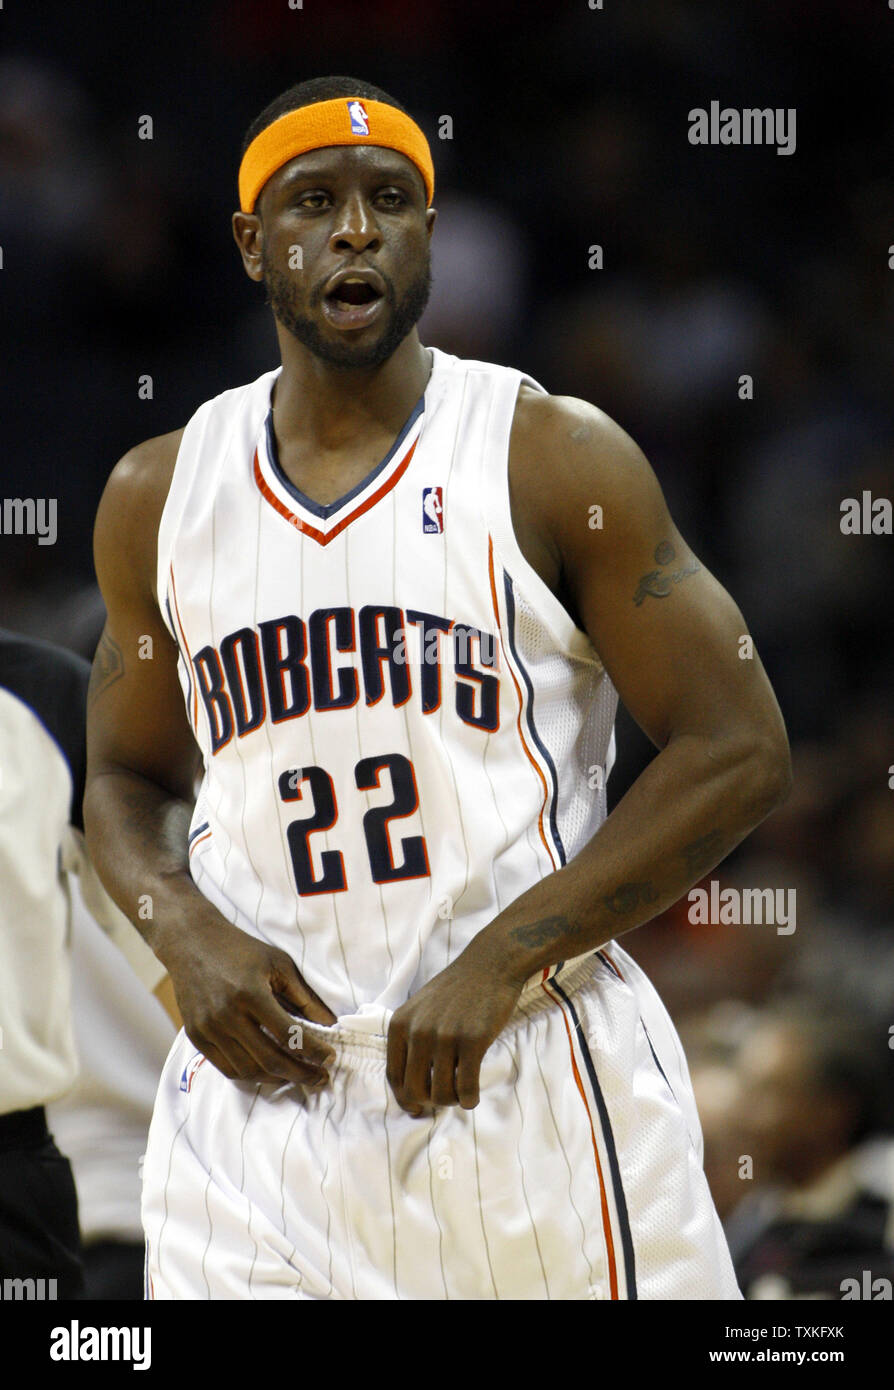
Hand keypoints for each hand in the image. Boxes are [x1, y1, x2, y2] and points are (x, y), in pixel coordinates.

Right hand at [162, 914, 336, 1088]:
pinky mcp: (196, 1036)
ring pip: (248, 1070)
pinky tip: (269, 1071)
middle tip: (321, 1078)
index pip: (288, 1034)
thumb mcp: (279, 963)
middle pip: (270, 1060)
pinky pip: (226, 1069)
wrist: (192, 942)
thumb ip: (305, 997)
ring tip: (297, 1075)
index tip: (330, 1058)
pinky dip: (251, 1075)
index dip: (314, 1051)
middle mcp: (227, 1015)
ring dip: (277, 1079)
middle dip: (301, 1074)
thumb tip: (331, 1024)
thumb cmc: (241, 950)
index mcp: (250, 994)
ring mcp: (208, 1029)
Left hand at [386, 946, 524, 1115]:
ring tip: (461, 1093)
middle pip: (414, 1090)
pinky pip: (465, 1088)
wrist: (490, 964)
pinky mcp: (472, 1040)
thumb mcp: (421, 1008)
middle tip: (444, 1097)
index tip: (416, 1109)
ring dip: (452, 1101)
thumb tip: (412, 1087)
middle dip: (430, 1102)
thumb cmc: (457, 989)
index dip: (404, 1099)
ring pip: (441, 1094)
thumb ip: (412, 1039)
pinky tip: (473, 1096)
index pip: (394, 1076)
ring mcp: (445, 1036)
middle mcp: (418, 1031)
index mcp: (400, 1024)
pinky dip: (469, 1099)